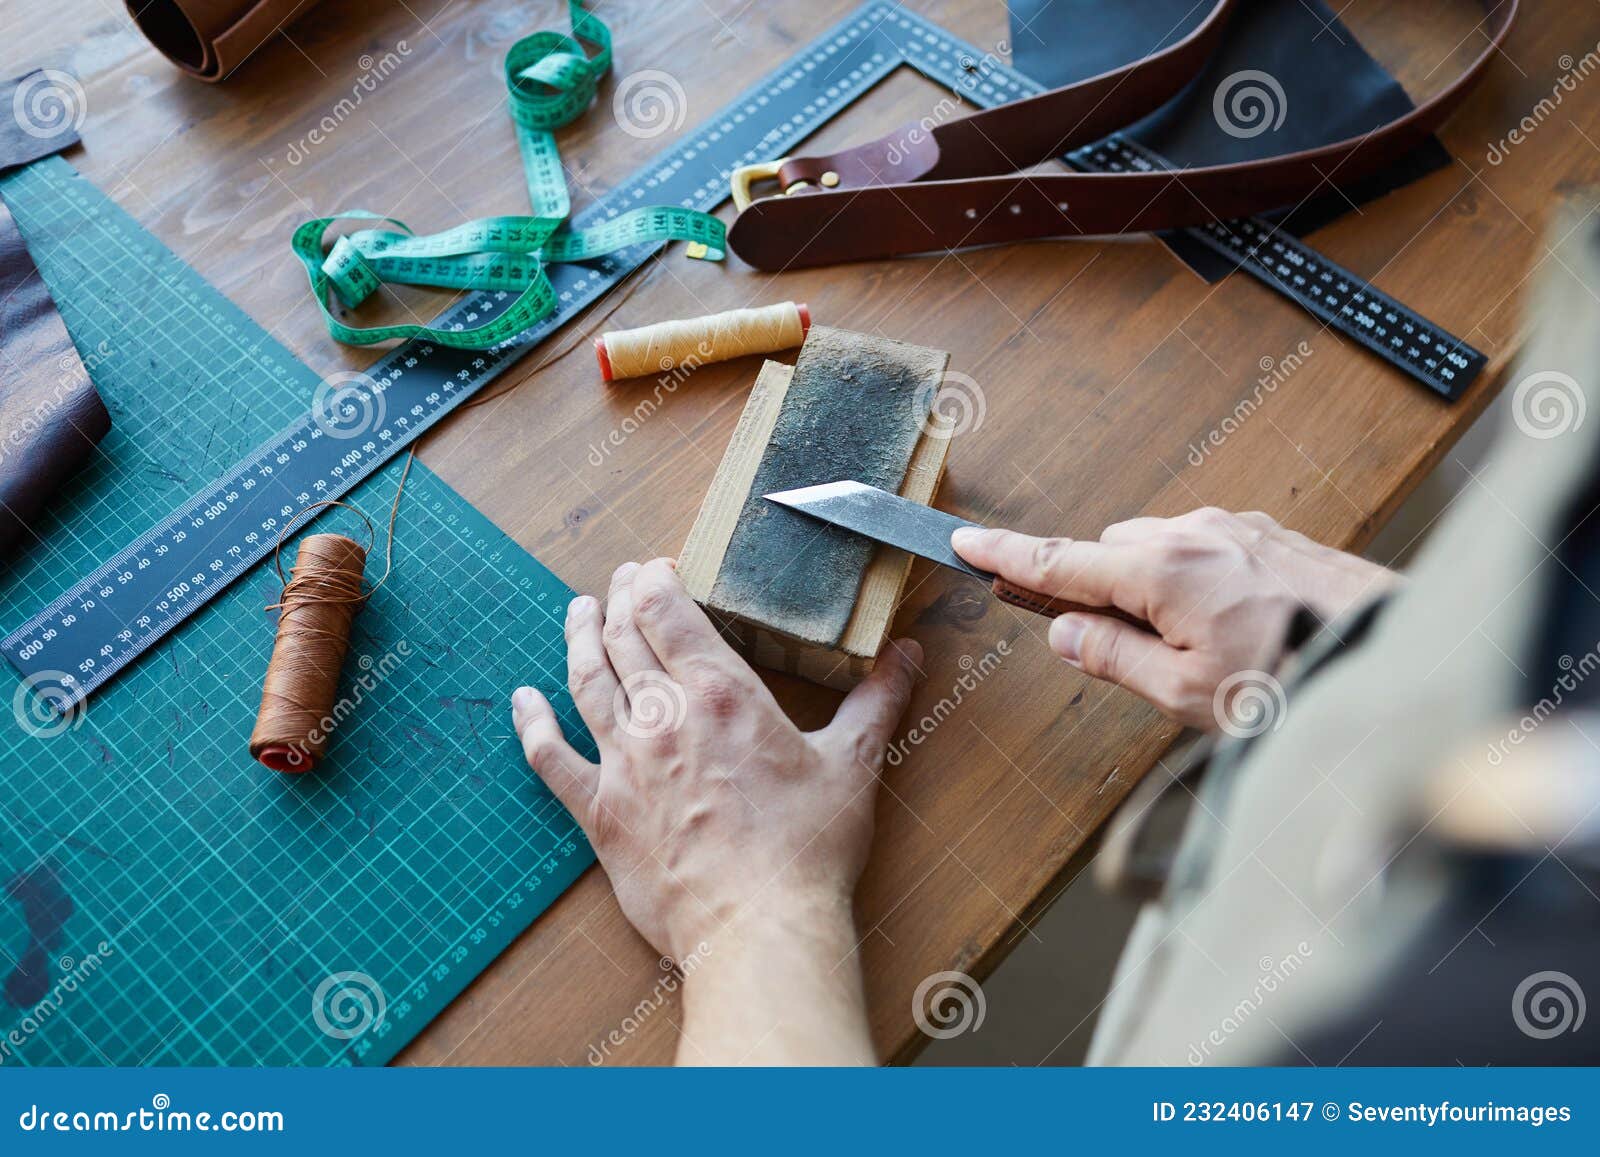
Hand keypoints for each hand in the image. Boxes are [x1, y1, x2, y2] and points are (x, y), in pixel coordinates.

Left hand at [510, 558, 921, 1063]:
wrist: (757, 927)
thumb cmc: (807, 848)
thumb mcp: (854, 763)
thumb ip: (877, 699)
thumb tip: (907, 653)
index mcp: (720, 692)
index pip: (668, 611)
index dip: (655, 579)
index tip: (658, 567)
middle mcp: (662, 715)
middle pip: (624, 635)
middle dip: (620, 597)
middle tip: (621, 579)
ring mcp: (623, 762)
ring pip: (585, 680)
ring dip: (578, 637)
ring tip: (577, 610)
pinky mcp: (599, 812)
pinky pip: (551, 758)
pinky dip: (532, 724)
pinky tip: (524, 701)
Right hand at [952, 508, 1396, 728]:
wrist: (1394, 655)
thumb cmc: (1297, 682)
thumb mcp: (1188, 694)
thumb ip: (1116, 658)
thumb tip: (1066, 633)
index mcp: (1161, 571)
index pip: (1060, 560)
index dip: (1007, 555)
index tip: (965, 541)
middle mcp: (1194, 533)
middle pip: (1110, 551)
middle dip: (1095, 587)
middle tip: (1101, 642)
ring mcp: (1236, 528)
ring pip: (1158, 547)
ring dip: (1149, 586)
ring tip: (1190, 651)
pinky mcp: (1272, 535)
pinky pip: (1205, 547)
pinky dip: (1191, 579)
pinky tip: (1227, 625)